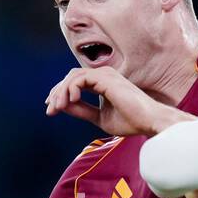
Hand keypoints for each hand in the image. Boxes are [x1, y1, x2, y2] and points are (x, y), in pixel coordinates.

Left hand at [44, 66, 176, 136]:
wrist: (148, 122)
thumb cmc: (130, 121)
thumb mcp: (99, 118)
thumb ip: (82, 110)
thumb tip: (62, 106)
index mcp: (103, 83)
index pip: (75, 82)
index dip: (60, 94)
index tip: (51, 109)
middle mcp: (104, 75)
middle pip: (71, 77)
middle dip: (57, 92)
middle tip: (50, 110)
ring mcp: (105, 74)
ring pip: (73, 76)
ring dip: (62, 92)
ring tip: (57, 108)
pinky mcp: (106, 78)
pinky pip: (80, 79)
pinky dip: (71, 89)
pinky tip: (71, 101)